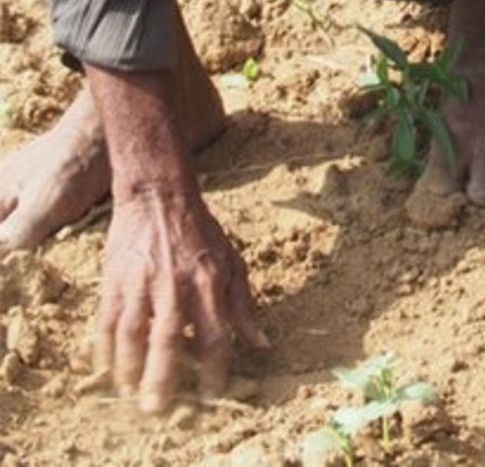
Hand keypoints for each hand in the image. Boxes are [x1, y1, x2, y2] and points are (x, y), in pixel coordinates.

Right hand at [95, 182, 266, 412]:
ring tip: (130, 393)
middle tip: (158, 408)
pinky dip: (105, 347)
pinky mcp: (116, 279)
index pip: (214, 334)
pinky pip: (107, 320)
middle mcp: (176, 284)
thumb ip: (244, 304)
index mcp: (209, 280)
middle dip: (163, 377)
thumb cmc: (200, 230)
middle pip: (168, 340)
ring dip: (129, 368)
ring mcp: (142, 281)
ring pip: (133, 334)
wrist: (158, 195)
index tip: (212, 393)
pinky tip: (106, 367)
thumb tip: (262, 343)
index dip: (214, 368)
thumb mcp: (232, 260)